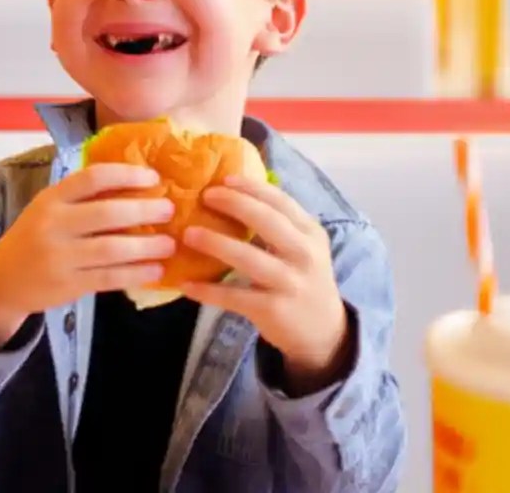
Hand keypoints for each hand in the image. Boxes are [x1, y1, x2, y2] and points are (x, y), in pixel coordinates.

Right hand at [0, 163, 174, 350]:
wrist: (3, 280)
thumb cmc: (36, 236)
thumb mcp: (49, 209)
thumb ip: (83, 198)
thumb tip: (138, 185)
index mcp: (51, 199)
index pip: (92, 178)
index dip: (127, 175)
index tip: (153, 177)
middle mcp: (54, 225)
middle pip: (107, 214)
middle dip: (144, 210)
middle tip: (169, 209)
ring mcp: (60, 257)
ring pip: (112, 250)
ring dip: (146, 246)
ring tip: (170, 244)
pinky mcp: (68, 285)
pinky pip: (110, 278)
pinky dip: (136, 274)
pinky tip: (155, 270)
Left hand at [179, 175, 351, 395]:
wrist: (323, 330)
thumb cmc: (303, 278)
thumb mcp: (302, 247)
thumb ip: (278, 224)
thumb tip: (232, 195)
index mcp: (310, 232)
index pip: (281, 201)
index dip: (252, 187)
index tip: (224, 179)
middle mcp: (304, 254)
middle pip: (267, 221)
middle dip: (234, 204)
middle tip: (205, 196)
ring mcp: (289, 283)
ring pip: (248, 257)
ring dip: (215, 243)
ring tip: (188, 234)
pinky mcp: (273, 309)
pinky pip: (234, 296)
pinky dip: (208, 290)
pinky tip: (186, 284)